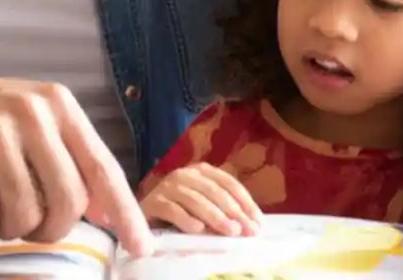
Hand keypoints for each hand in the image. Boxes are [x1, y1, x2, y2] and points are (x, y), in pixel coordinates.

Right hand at [0, 74, 152, 255]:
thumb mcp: (28, 122)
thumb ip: (65, 157)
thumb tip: (105, 211)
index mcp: (58, 105)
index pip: (103, 167)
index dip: (124, 212)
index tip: (141, 247)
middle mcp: (33, 112)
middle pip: (68, 202)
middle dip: (49, 229)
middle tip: (26, 223)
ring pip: (26, 215)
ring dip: (6, 227)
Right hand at [139, 163, 262, 235]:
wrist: (144, 215)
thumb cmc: (181, 212)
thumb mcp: (205, 206)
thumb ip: (224, 209)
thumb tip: (251, 224)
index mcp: (202, 171)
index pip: (229, 183)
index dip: (246, 202)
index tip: (258, 222)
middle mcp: (185, 174)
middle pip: (214, 191)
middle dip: (234, 212)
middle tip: (247, 230)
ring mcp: (167, 186)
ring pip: (195, 200)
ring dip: (215, 217)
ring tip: (230, 231)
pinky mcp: (153, 201)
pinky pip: (173, 210)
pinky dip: (187, 220)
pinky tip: (199, 230)